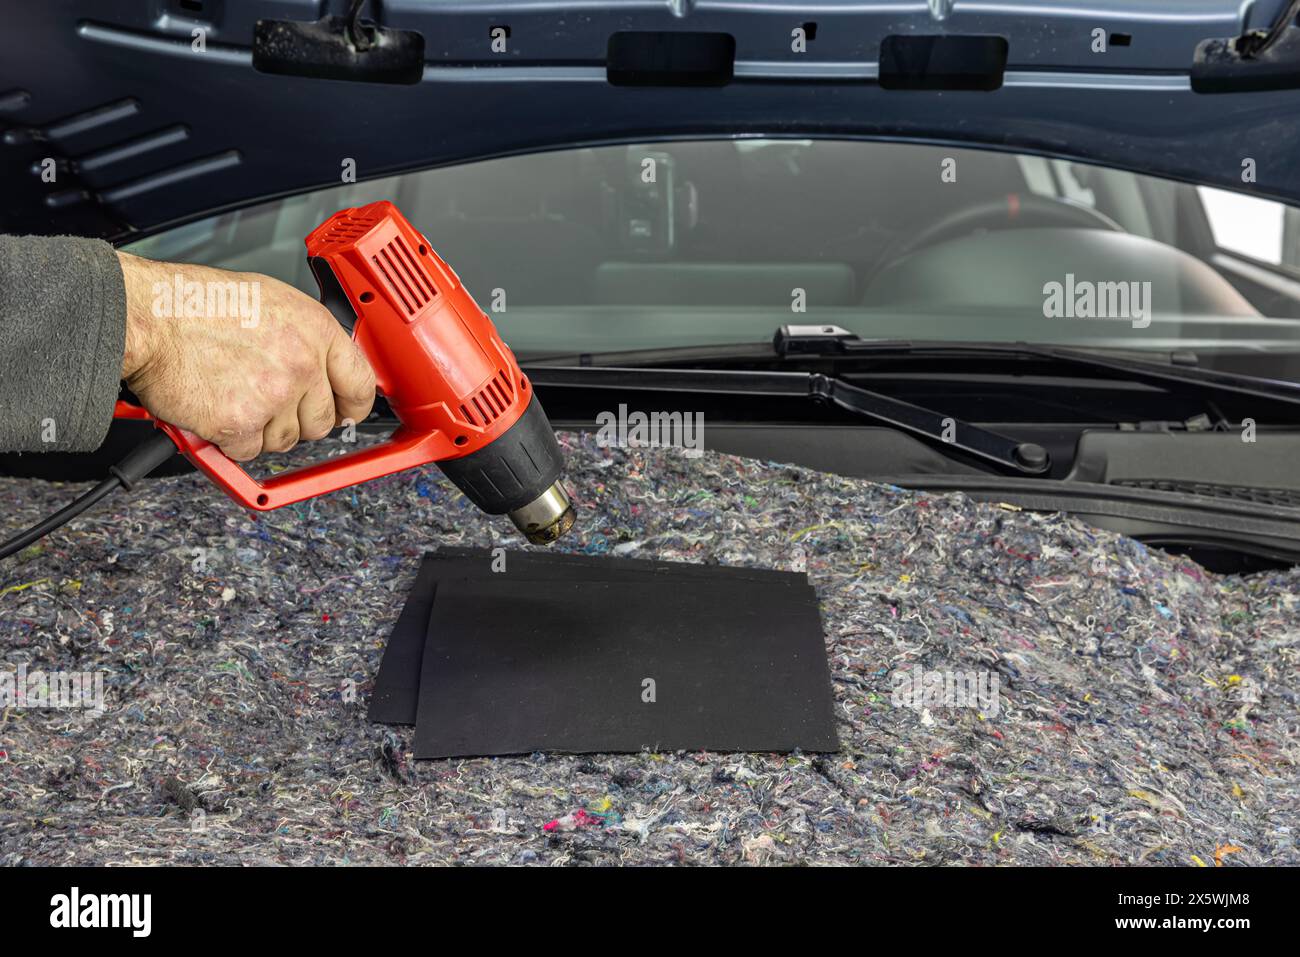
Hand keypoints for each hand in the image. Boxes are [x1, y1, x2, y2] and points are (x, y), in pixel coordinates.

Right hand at [118, 251, 375, 460]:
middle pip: (321, 422)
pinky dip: (229, 440)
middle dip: (296, 420)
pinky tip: (215, 408)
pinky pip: (248, 451)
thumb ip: (305, 338)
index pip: (361, 384)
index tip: (346, 413)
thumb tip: (323, 367)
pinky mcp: (240, 423)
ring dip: (260, 429)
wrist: (148, 315)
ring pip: (285, 440)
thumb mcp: (272, 301)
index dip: (354, 405)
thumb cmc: (198, 304)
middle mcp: (302, 364)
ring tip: (232, 394)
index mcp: (316, 331)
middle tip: (266, 402)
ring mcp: (273, 396)